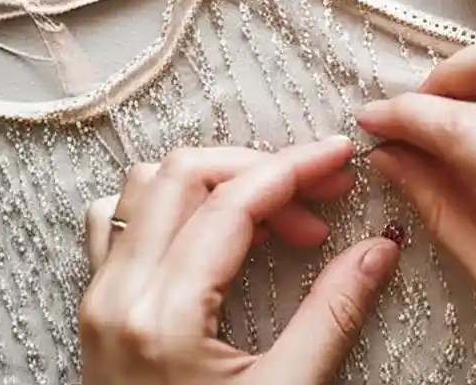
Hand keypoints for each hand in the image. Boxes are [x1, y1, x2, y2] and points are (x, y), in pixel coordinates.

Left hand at [79, 138, 399, 384]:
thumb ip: (332, 314)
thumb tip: (379, 247)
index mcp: (163, 316)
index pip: (232, 201)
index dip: (294, 168)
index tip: (340, 159)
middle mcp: (117, 295)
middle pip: (182, 174)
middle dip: (259, 169)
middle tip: (318, 197)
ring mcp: (98, 300)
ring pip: (143, 189)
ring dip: (213, 184)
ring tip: (271, 220)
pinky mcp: (96, 311)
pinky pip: (117, 222)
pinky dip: (168, 207)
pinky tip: (213, 236)